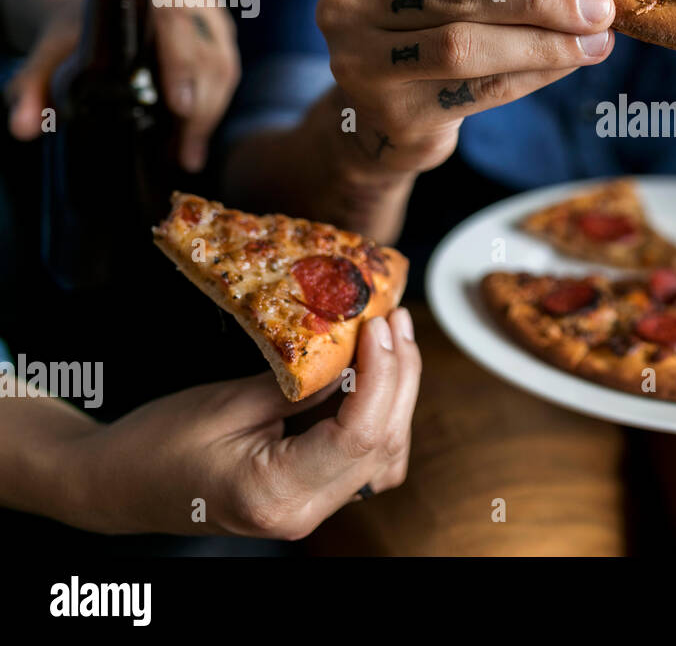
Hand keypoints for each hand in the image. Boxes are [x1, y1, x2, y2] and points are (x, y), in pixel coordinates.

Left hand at [5, 0, 240, 170]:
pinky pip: (226, 73)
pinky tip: (194, 141)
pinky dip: (213, 110)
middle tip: (181, 150)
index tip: (178, 107)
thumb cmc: (73, 33)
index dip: (182, 63)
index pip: (175, 18)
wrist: (91, 14)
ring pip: (223, 65)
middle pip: (207, 49)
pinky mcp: (220, 34)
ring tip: (185, 153)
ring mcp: (209, 13)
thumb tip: (22, 128)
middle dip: (200, 105)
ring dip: (209, 114)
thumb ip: (33, 88)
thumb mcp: (50, 55)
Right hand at [63, 310, 420, 539]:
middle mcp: (304, 512)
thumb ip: (301, 384)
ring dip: (397, 395)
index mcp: (276, 492)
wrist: (116, 486)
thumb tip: (360, 349)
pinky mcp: (312, 496)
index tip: (382, 324)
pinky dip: (380, 415)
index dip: (384, 374)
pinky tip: (374, 373)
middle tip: (396, 320)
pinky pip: (366, 460)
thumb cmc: (156, 444)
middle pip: (383, 445)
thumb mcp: (226, 401)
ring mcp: (311, 510)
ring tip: (393, 339)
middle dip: (401, 376)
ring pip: (385, 456)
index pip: (360, 435)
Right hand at [316, 0, 614, 175]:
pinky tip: (568, 65)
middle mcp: (348, 6)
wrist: (376, 123)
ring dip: (542, 41)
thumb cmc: (423, 44)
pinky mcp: (392, 113)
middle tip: (599, 6)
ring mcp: (362, 63)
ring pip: (466, 44)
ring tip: (595, 40)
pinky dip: (530, 75)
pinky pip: (477, 89)